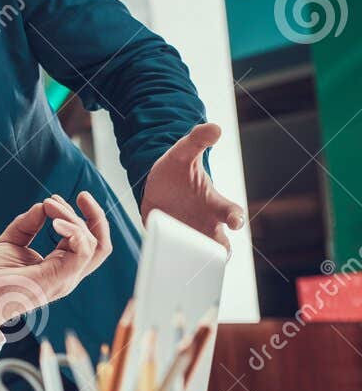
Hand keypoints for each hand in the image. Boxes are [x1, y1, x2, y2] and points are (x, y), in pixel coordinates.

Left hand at [0, 191, 111, 338]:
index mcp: (60, 267)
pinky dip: (73, 231)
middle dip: (95, 215)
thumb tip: (42, 206)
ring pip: (91, 244)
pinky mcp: (57, 279)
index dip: (82, 217)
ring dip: (74, 218)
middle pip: (100, 244)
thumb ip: (27, 225)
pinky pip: (81, 252)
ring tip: (51, 205)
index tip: (57, 198)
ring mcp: (64, 278)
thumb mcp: (10, 243)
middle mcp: (67, 274)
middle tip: (81, 195)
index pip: (88, 243)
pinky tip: (55, 221)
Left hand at [140, 123, 245, 250]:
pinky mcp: (171, 242)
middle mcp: (206, 223)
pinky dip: (171, 259)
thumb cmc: (177, 170)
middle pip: (220, 244)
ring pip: (198, 255)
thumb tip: (214, 127)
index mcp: (213, 203)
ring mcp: (189, 235)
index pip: (231, 212)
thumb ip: (196, 141)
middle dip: (218, 250)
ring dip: (192, 258)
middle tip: (210, 254)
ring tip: (182, 260)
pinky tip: (163, 262)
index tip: (235, 222)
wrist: (156, 184)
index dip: (235, 217)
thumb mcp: (181, 154)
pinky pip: (174, 254)